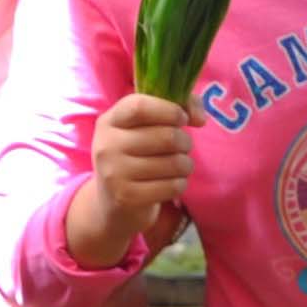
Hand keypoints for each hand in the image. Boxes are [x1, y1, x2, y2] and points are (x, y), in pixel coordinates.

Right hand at [70, 92, 194, 262]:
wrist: (113, 199)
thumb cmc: (137, 153)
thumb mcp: (146, 125)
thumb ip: (177, 107)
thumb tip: (199, 119)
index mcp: (110, 121)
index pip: (140, 107)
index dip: (169, 110)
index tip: (182, 119)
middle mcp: (107, 145)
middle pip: (165, 137)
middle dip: (186, 141)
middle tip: (184, 146)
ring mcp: (114, 173)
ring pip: (173, 163)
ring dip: (186, 164)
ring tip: (180, 165)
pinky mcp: (127, 197)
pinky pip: (172, 186)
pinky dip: (181, 184)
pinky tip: (172, 182)